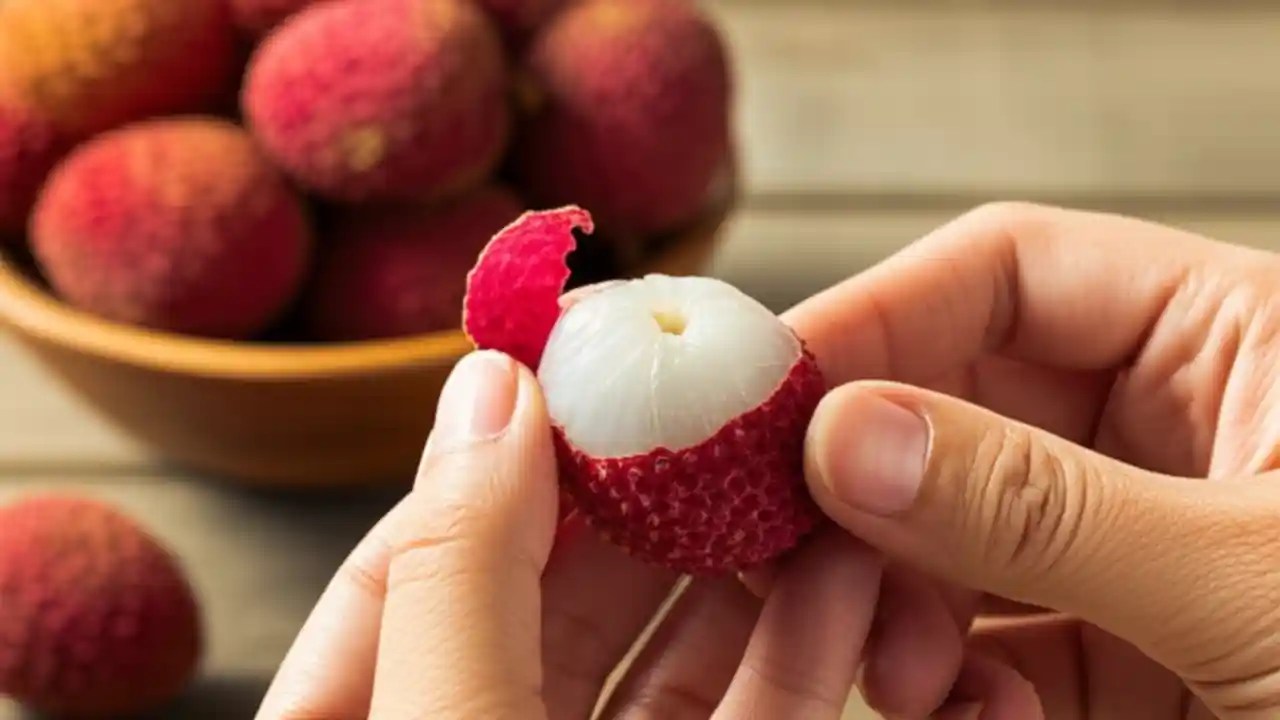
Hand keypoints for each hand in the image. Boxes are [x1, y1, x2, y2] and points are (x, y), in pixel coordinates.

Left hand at [255, 350, 882, 718]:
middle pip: (559, 596)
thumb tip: (492, 382)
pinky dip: (799, 652)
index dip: (494, 454)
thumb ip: (461, 566)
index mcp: (374, 716)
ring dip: (745, 565)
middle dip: (647, 499)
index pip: (409, 560)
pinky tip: (845, 575)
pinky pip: (748, 719)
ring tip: (805, 467)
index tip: (580, 361)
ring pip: (670, 655)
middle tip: (716, 400)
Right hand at [787, 202, 1279, 718]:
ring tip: (896, 671)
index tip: (768, 396)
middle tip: (788, 549)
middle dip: (868, 492)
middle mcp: (1173, 431)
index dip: (878, 319)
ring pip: (951, 535)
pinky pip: (989, 643)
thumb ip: (1041, 507)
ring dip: (895, 603)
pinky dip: (946, 681)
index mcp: (1232, 342)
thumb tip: (848, 437)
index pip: (1010, 272)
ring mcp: (1137, 547)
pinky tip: (962, 714)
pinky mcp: (1123, 654)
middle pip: (955, 409)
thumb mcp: (1245, 578)